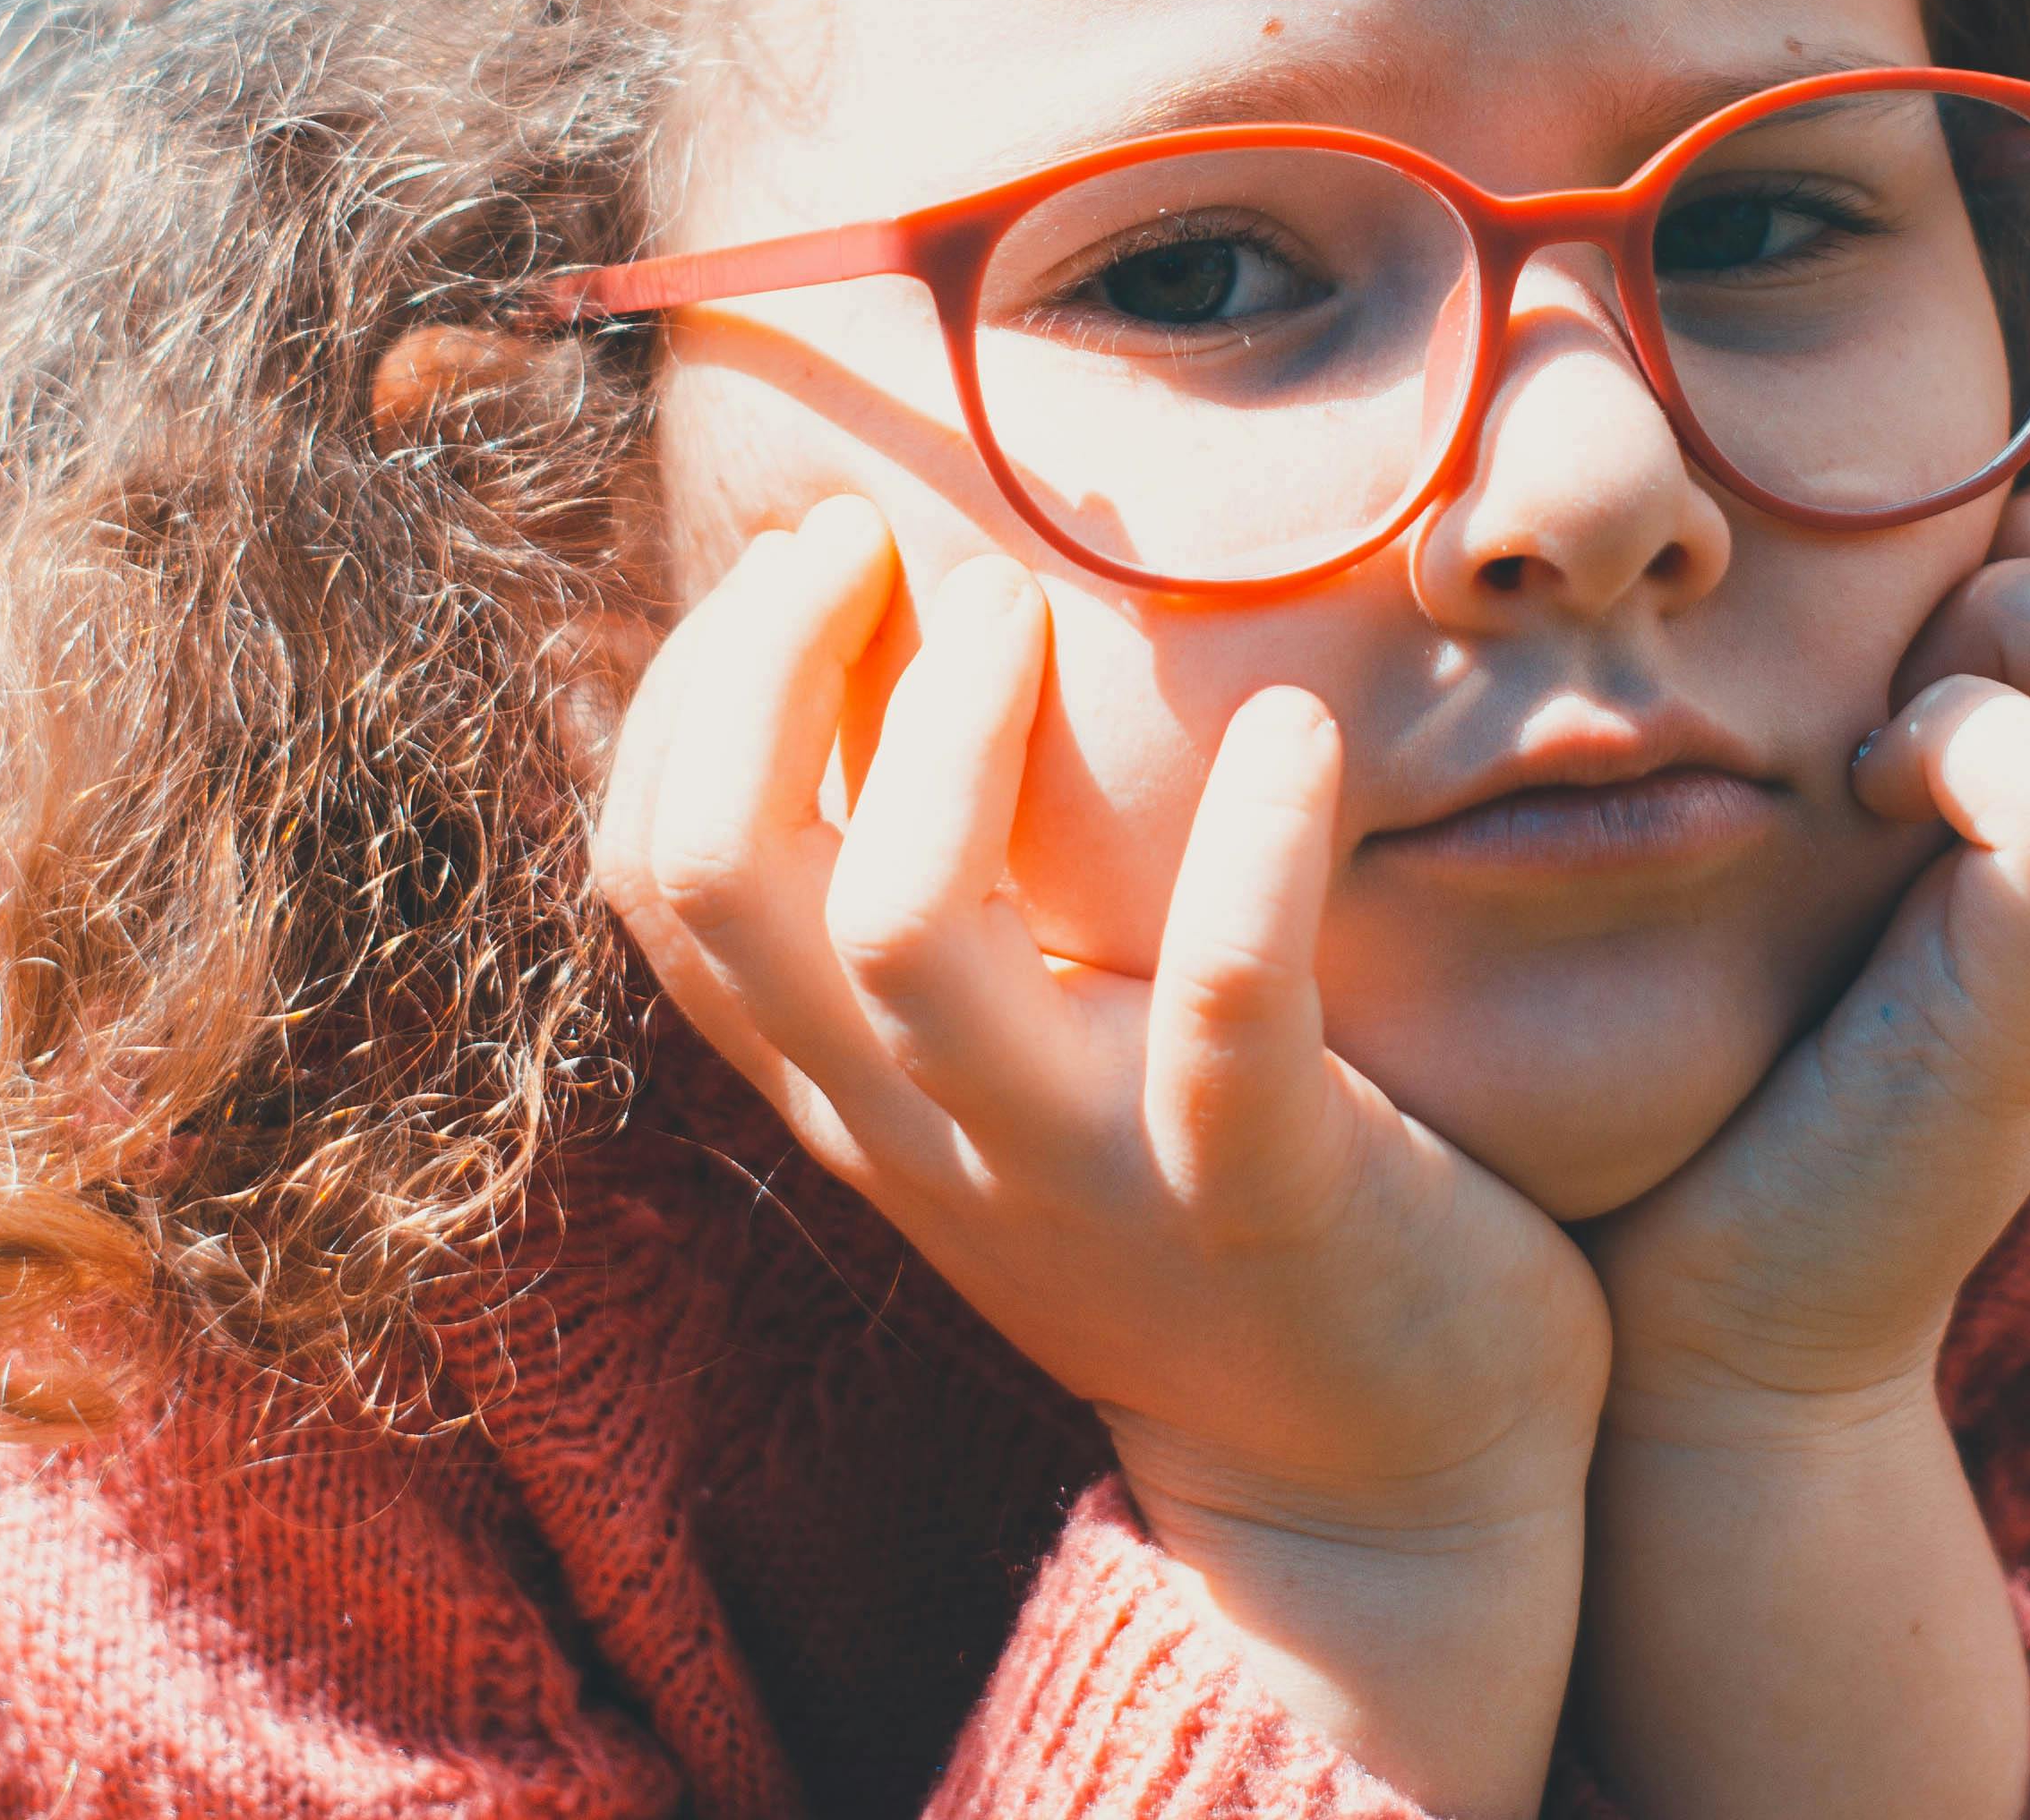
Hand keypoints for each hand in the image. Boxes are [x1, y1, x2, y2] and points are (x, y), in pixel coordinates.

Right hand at [588, 498, 1608, 1817]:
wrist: (1368, 1488)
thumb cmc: (1199, 1201)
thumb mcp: (1021, 1061)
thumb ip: (941, 904)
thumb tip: (897, 657)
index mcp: (853, 1081)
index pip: (661, 873)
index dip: (691, 686)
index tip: (808, 548)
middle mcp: (920, 1124)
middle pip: (721, 882)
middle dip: (765, 672)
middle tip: (873, 541)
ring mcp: (1076, 1164)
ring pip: (908, 935)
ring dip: (953, 738)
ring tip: (1019, 604)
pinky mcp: (1257, 1189)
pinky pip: (1229, 1006)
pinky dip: (1253, 854)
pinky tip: (1298, 727)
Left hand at [1586, 471, 2029, 1436]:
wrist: (1715, 1310)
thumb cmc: (1743, 1050)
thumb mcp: (1843, 835)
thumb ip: (1902, 701)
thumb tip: (1884, 538)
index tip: (1923, 635)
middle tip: (1913, 684)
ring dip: (2006, 642)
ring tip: (1885, 754)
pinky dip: (1952, 745)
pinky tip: (1860, 808)